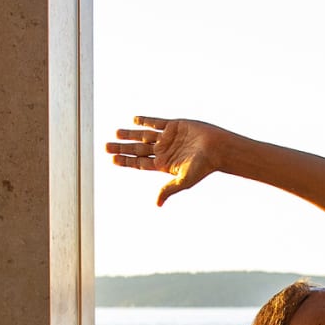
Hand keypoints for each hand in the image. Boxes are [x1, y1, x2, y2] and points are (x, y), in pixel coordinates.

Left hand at [109, 116, 227, 206]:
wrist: (219, 148)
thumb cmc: (204, 166)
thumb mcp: (184, 180)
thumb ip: (169, 189)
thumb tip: (156, 204)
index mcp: (164, 165)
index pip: (139, 163)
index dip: (126, 161)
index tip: (112, 160)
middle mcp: (164, 151)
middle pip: (138, 149)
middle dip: (122, 148)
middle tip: (106, 146)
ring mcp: (168, 138)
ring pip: (144, 135)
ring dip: (130, 134)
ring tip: (116, 133)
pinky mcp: (175, 125)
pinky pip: (157, 122)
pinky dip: (146, 121)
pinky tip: (134, 120)